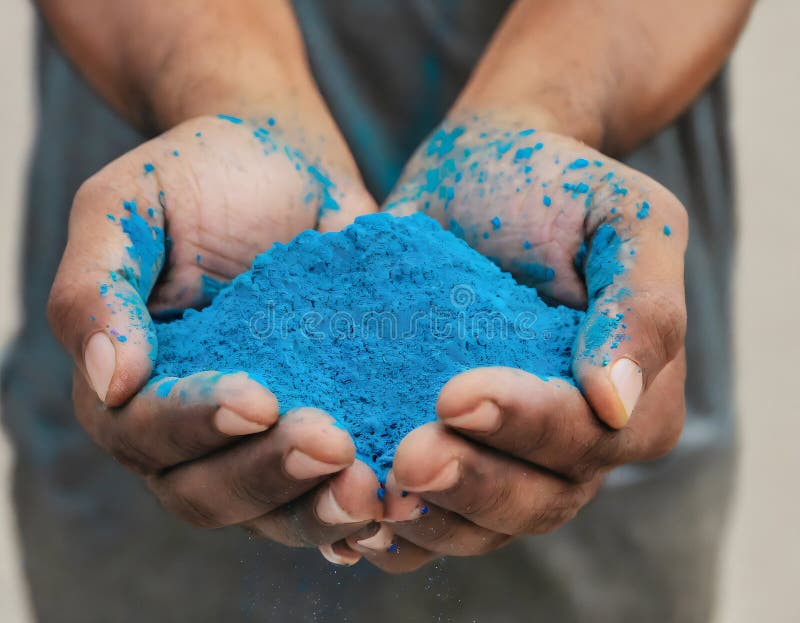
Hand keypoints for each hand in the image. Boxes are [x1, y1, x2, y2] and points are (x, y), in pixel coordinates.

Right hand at [48, 111, 382, 561]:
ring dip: (323, 511)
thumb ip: (95, 289)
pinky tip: (403, 507)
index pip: (149, 434)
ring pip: (275, 511)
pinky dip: (363, 508)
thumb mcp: (124, 209)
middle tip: (335, 445)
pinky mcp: (324, 424)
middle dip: (270, 476)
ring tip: (378, 491)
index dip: (199, 425)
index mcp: (133, 386)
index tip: (260, 399)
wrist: (282, 160)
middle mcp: (192, 429)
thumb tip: (112, 380)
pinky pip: (333, 490)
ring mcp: (261, 438)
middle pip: (210, 493)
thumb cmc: (197, 177)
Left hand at [353, 119, 686, 570]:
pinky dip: (395, 532)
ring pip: (482, 525)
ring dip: (428, 522)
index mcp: (632, 400)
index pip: (588, 440)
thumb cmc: (558, 187)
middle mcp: (573, 444)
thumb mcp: (625, 219)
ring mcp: (508, 455)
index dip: (526, 428)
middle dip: (471, 484)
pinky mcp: (452, 447)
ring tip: (369, 499)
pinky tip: (350, 525)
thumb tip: (617, 405)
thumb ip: (642, 305)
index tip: (454, 394)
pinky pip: (432, 516)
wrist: (483, 172)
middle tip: (406, 458)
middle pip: (537, 501)